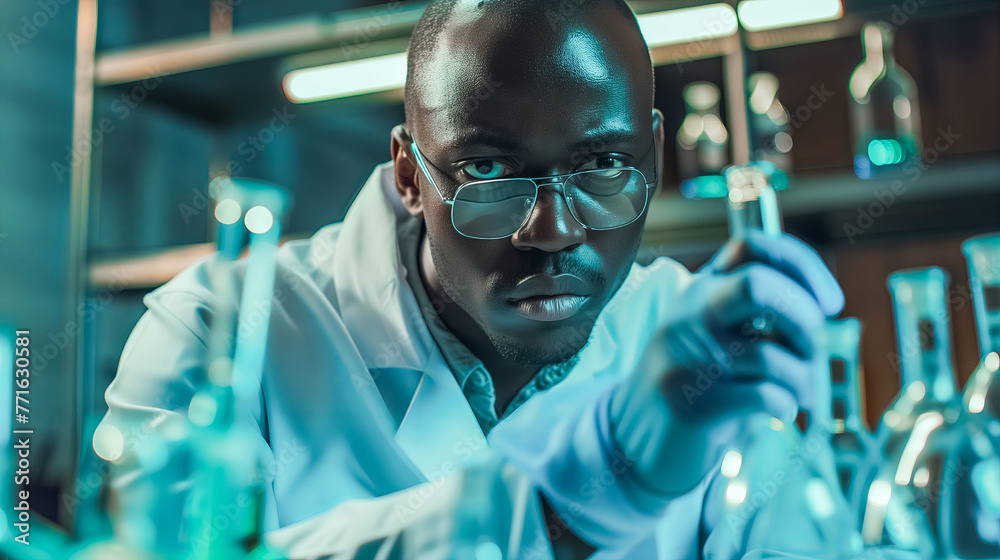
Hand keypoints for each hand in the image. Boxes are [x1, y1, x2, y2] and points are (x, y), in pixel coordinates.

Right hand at [609, 230, 843, 500]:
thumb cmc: (693, 384)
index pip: (751, 248)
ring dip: (803, 378)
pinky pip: (767, 397)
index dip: (801, 267)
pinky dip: (786, 406)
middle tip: (811, 348)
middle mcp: (690, 316)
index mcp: (700, 291)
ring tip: (799, 392)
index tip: (828, 303)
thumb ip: (754, 314)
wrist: (635, 439)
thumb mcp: (713, 333)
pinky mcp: (695, 405)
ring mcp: (687, 359)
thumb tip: (821, 312)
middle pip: (758, 286)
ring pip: (771, 355)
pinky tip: (777, 412)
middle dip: (804, 318)